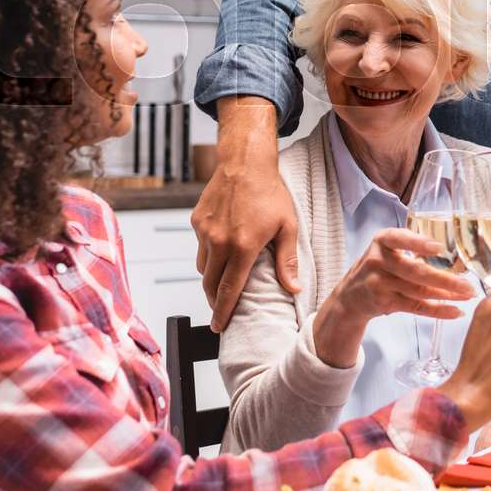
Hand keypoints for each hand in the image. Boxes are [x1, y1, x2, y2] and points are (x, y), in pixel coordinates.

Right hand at [193, 98, 297, 331]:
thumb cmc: (270, 193)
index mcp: (242, 247)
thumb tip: (294, 289)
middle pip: (209, 284)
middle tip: (220, 311)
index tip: (218, 327)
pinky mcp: (197, 221)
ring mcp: (204, 231)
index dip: (223, 312)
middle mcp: (219, 242)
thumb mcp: (287, 226)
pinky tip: (221, 252)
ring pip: (202, 266)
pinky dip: (208, 255)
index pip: (228, 290)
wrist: (245, 163)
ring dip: (211, 278)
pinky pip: (199, 247)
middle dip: (214, 301)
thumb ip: (287, 261)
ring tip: (222, 283)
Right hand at [312, 229, 474, 367]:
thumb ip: (412, 245)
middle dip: (445, 279)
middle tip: (468, 284)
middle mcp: (378, 261)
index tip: (438, 247)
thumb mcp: (387, 248)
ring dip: (446, 295)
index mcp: (382, 240)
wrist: (350, 295)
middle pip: (415, 271)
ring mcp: (380, 284)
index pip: (399, 238)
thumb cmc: (379, 266)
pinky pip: (416, 307)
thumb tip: (455, 252)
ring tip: (468, 295)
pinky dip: (437, 310)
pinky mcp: (384, 303)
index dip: (418, 243)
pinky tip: (455, 311)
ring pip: (418, 291)